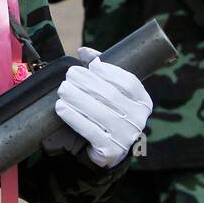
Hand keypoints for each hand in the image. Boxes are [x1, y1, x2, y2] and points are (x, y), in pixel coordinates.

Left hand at [55, 47, 152, 168]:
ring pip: (99, 112)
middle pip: (111, 96)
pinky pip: (90, 131)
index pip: (129, 83)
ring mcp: (125, 136)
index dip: (110, 72)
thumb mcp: (112, 94)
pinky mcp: (110, 150)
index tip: (92, 65)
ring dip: (77, 98)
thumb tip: (84, 51)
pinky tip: (61, 107)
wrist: (107, 150)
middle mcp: (138, 120)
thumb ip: (100, 71)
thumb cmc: (108, 114)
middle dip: (87, 82)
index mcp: (142, 102)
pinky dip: (74, 117)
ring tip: (63, 88)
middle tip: (70, 74)